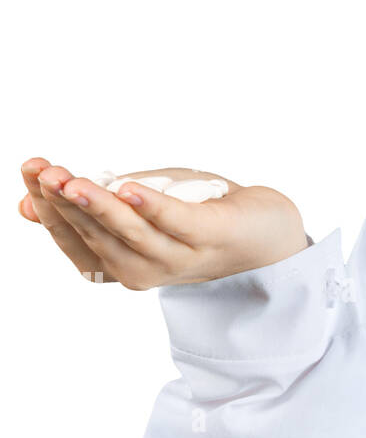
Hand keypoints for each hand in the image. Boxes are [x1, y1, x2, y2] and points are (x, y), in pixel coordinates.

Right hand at [18, 158, 308, 288]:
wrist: (269, 230)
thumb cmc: (199, 214)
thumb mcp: (138, 205)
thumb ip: (90, 206)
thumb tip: (25, 202)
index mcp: (122, 263)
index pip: (73, 239)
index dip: (48, 207)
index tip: (31, 168)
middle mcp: (146, 269)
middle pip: (96, 236)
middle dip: (65, 202)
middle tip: (43, 171)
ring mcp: (181, 256)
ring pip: (131, 233)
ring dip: (99, 206)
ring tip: (73, 182)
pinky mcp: (211, 235)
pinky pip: (176, 223)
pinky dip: (152, 206)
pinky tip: (130, 189)